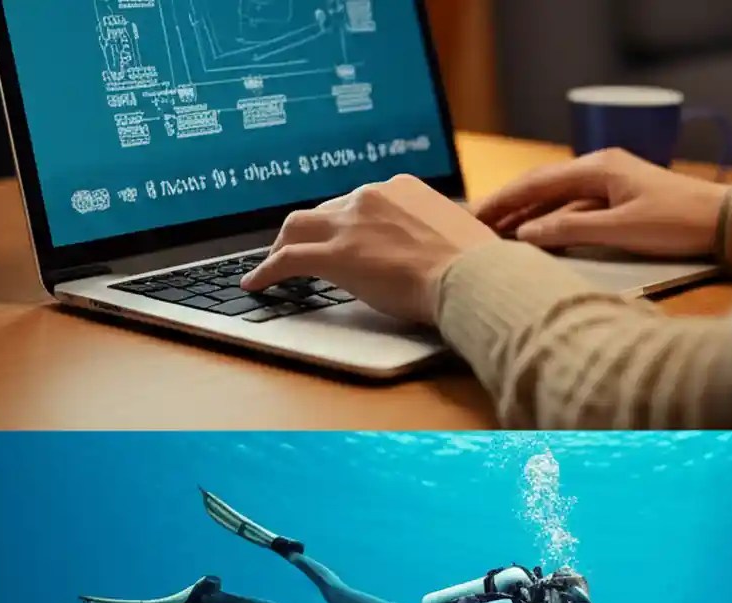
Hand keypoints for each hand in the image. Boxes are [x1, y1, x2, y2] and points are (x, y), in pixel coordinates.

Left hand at [242, 175, 497, 324]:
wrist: (471, 277)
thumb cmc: (476, 265)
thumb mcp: (459, 235)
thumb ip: (440, 235)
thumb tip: (447, 251)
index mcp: (402, 189)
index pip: (359, 202)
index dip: (344, 223)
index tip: (342, 236)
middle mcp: (371, 197)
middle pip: (325, 211)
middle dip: (312, 232)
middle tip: (301, 251)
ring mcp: (350, 224)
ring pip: (298, 227)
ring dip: (281, 245)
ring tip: (273, 265)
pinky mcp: (334, 255)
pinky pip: (287, 259)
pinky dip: (266, 270)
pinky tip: (255, 283)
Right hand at [473, 148, 729, 257]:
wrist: (724, 222)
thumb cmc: (678, 222)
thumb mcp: (621, 230)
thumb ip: (571, 230)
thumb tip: (527, 234)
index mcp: (598, 167)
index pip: (536, 182)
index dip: (503, 200)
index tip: (475, 216)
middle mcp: (600, 169)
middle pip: (542, 187)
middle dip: (509, 207)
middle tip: (477, 227)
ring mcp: (610, 184)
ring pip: (558, 200)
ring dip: (528, 216)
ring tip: (497, 234)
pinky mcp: (620, 201)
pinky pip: (575, 209)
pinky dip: (552, 222)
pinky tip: (537, 236)